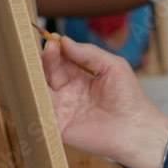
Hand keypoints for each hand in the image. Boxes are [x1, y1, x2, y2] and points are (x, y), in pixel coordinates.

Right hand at [41, 34, 167, 167]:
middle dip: (47, 59)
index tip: (53, 38)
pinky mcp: (57, 125)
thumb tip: (64, 40)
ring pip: (41, 89)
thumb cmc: (128, 97)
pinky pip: (41, 111)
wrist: (133, 128)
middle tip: (48, 48)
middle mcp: (69, 91)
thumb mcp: (113, 66)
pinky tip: (36, 85)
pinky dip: (35, 98)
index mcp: (81, 77)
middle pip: (50, 72)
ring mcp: (62, 108)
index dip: (57, 49)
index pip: (63, 59)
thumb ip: (89, 53)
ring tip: (38, 63)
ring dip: (37, 76)